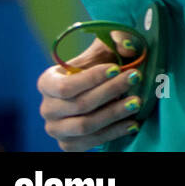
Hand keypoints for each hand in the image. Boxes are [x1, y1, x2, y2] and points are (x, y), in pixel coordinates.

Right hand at [37, 37, 143, 151]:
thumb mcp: (105, 49)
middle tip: (135, 78)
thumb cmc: (100, 66)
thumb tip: (128, 45)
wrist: (99, 91)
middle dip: (111, 91)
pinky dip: (113, 133)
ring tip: (137, 102)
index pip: (65, 85)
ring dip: (114, 114)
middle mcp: (47, 108)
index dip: (91, 78)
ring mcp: (56, 129)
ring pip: (85, 125)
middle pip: (79, 104)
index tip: (116, 68)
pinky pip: (90, 142)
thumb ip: (116, 40)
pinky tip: (133, 123)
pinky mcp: (69, 144)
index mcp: (48, 82)